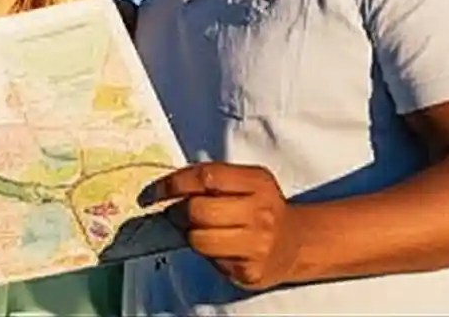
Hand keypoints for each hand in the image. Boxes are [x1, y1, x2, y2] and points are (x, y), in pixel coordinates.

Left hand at [151, 161, 302, 290]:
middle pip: (198, 210)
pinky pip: (211, 261)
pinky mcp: (250, 271)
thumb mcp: (246, 182)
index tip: (154, 192)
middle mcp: (261, 212)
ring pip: (199, 239)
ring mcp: (258, 244)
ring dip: (188, 234)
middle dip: (177, 212)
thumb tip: (167, 188)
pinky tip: (216, 246)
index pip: (206, 177)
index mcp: (258, 182)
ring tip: (194, 230)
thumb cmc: (260, 207)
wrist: (294, 243)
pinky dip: (206, 253)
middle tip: (174, 213)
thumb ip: (213, 180)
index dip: (173, 184)